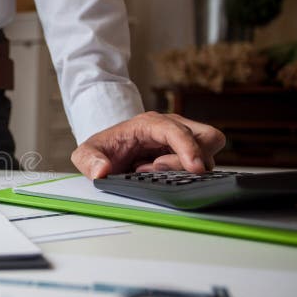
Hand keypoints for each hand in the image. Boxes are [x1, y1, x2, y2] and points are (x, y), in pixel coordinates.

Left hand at [71, 112, 225, 178]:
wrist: (109, 149)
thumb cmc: (103, 148)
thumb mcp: (86, 153)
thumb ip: (89, 161)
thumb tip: (101, 171)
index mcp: (150, 123)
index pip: (179, 131)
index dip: (189, 149)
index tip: (194, 168)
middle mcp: (172, 127)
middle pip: (207, 137)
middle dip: (189, 159)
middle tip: (156, 168)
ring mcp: (183, 139)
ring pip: (210, 150)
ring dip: (186, 167)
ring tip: (154, 170)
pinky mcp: (187, 152)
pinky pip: (203, 161)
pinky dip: (187, 171)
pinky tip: (161, 173)